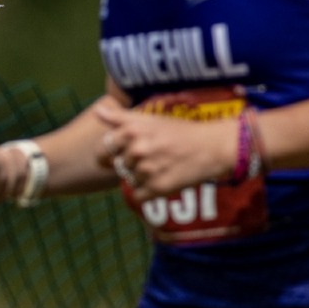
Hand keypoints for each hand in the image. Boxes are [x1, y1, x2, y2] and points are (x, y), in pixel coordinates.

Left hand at [94, 102, 234, 201]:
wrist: (211, 147)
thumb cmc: (179, 131)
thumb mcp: (150, 118)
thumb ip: (120, 117)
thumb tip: (97, 111)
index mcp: (131, 130)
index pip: (103, 149)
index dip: (112, 152)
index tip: (124, 151)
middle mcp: (136, 150)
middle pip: (117, 166)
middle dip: (130, 164)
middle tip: (151, 157)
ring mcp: (146, 170)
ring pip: (129, 181)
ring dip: (141, 178)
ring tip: (161, 166)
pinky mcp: (157, 188)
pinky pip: (138, 196)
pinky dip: (147, 192)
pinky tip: (162, 180)